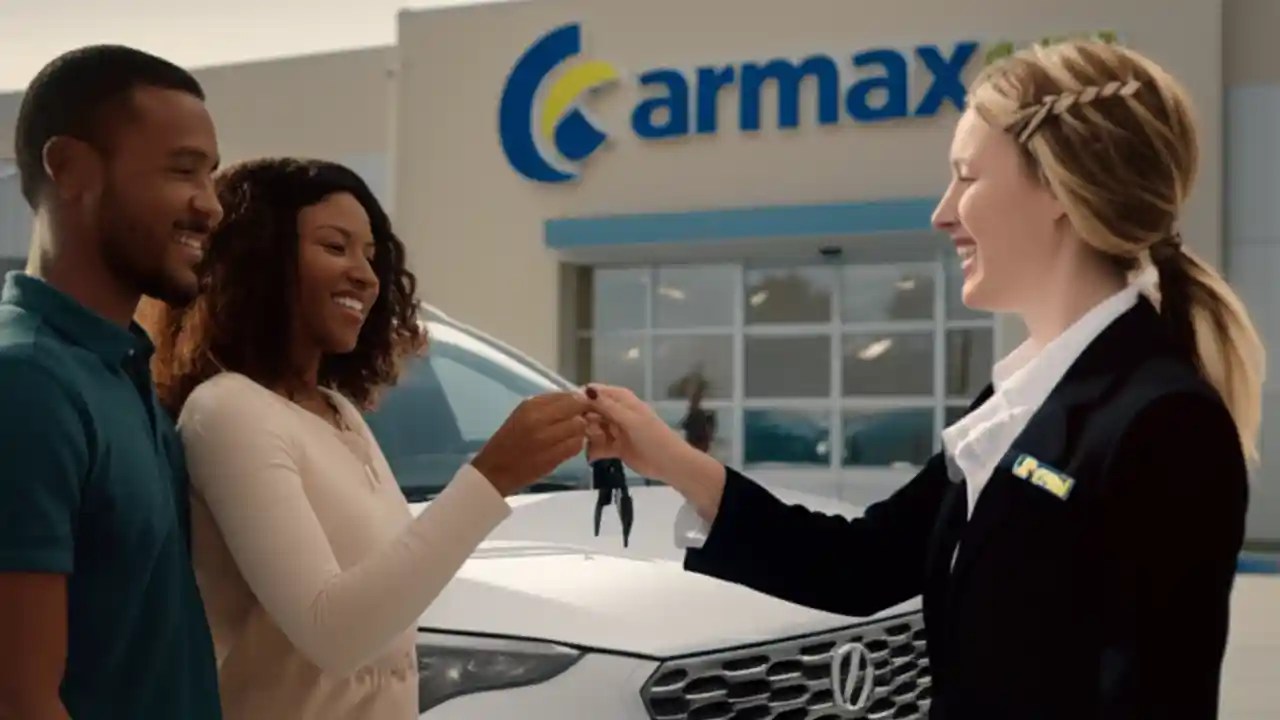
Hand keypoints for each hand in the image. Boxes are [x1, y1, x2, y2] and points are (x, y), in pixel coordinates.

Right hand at [471, 392, 588, 496]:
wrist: (496, 470)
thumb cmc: (509, 438)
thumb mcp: (523, 412)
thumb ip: (549, 403)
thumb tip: (578, 396)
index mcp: (531, 406)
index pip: (569, 397)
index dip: (580, 400)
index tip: (579, 405)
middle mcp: (540, 420)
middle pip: (577, 411)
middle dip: (581, 414)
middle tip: (577, 419)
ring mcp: (548, 440)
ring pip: (580, 428)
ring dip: (578, 430)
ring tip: (568, 433)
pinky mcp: (554, 458)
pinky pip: (576, 446)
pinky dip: (575, 444)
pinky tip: (565, 445)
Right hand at [583, 385, 722, 494]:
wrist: (669, 463)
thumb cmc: (652, 437)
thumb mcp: (630, 418)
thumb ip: (607, 405)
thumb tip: (586, 390)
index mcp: (621, 399)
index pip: (595, 392)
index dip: (582, 399)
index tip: (571, 410)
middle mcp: (616, 412)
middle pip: (590, 411)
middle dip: (585, 421)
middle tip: (592, 431)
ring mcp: (615, 430)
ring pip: (592, 429)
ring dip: (590, 436)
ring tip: (597, 444)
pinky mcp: (615, 447)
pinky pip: (597, 446)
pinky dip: (594, 451)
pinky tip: (592, 456)